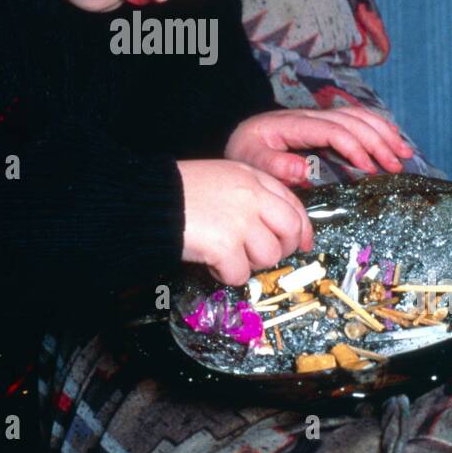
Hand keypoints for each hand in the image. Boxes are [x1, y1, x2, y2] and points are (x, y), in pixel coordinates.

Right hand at [177, 159, 313, 287]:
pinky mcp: (225, 245)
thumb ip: (250, 195)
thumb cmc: (179, 191)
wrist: (150, 200)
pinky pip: (240, 273)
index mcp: (251, 178)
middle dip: (283, 249)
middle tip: (262, 256)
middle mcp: (251, 197)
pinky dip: (226, 275)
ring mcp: (241, 221)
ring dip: (250, 263)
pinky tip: (212, 263)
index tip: (302, 243)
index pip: (293, 203)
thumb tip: (274, 227)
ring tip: (227, 256)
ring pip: (268, 256)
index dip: (302, 228)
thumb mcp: (222, 178)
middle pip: (290, 230)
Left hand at [224, 106, 414, 186]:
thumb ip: (275, 166)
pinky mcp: (323, 123)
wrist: (239, 139)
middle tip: (396, 166)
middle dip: (378, 142)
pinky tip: (394, 138)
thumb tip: (305, 170)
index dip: (354, 147)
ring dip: (384, 133)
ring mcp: (318, 117)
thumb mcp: (251, 161)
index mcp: (293, 124)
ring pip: (358, 117)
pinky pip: (355, 119)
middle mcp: (309, 116)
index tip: (370, 169)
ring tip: (405, 153)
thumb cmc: (245, 153)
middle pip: (352, 121)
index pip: (333, 131)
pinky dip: (378, 127)